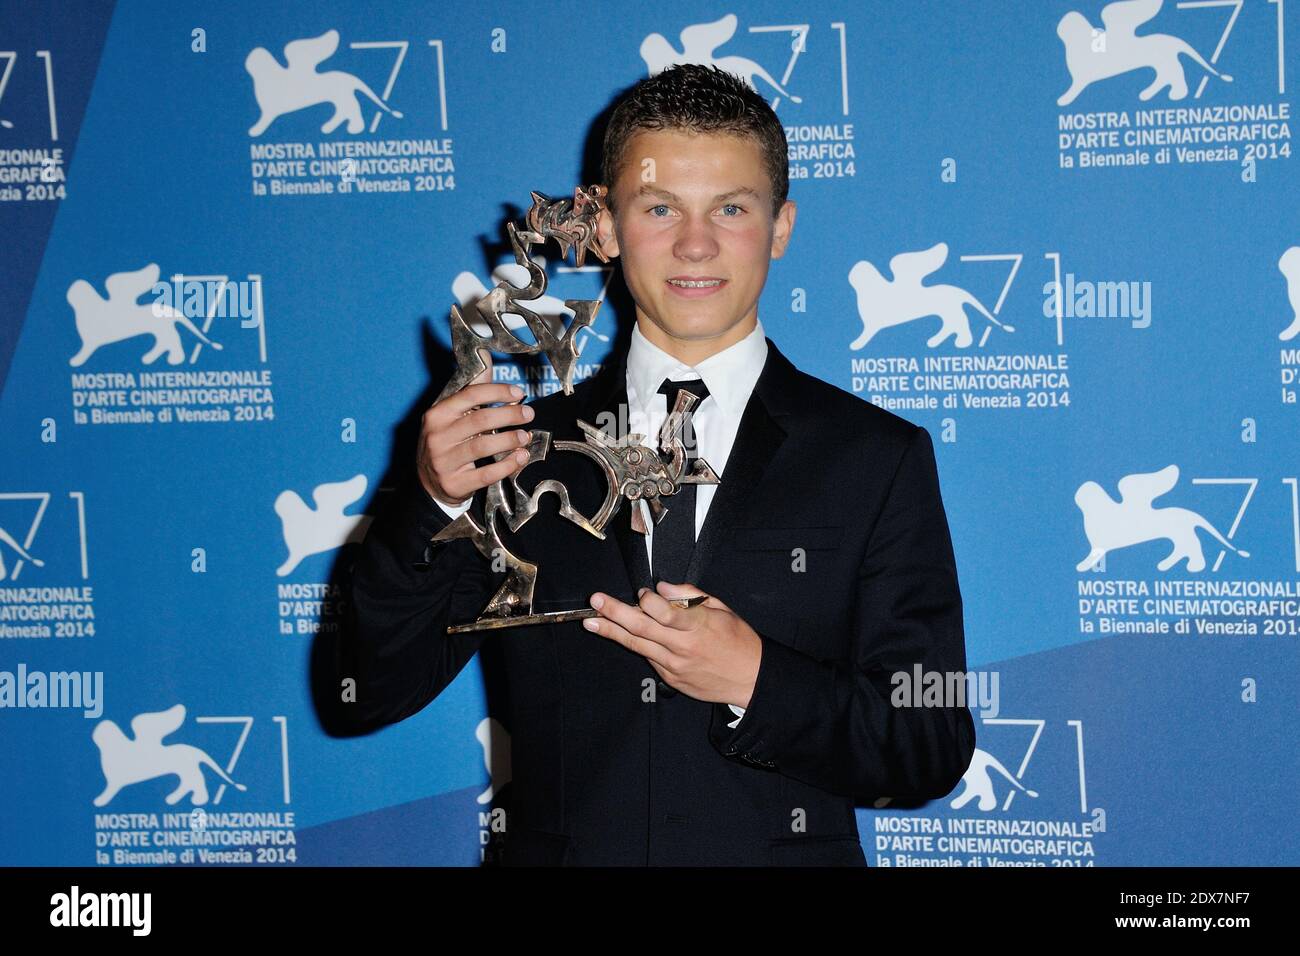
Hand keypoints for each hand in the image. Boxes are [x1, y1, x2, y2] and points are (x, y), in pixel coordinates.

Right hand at [417, 349, 535, 506]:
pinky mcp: (454, 483)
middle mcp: (438, 436)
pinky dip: (507, 465)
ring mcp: (444, 461)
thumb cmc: (445, 443)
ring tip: (525, 436)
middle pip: (480, 420)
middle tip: (528, 414)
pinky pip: (486, 474)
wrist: (428, 483)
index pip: (470, 395)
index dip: (497, 391)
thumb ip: (471, 391)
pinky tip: (520, 458)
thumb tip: (485, 356)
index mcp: (437, 414)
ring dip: (509, 439)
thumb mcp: (451, 416)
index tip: (518, 393)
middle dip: (509, 415)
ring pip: (483, 446)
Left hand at [583, 581, 761, 707]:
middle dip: (614, 613)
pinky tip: (623, 636)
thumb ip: (690, 595)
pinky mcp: (671, 679)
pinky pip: (649, 659)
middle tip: (596, 602)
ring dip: (612, 632)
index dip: (648, 601)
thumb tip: (662, 588)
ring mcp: (675, 666)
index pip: (664, 612)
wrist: (751, 679)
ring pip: (637, 646)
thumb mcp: (721, 608)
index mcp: (698, 626)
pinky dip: (637, 646)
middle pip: (641, 628)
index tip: (641, 593)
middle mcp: (683, 647)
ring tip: (591, 622)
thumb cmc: (738, 640)